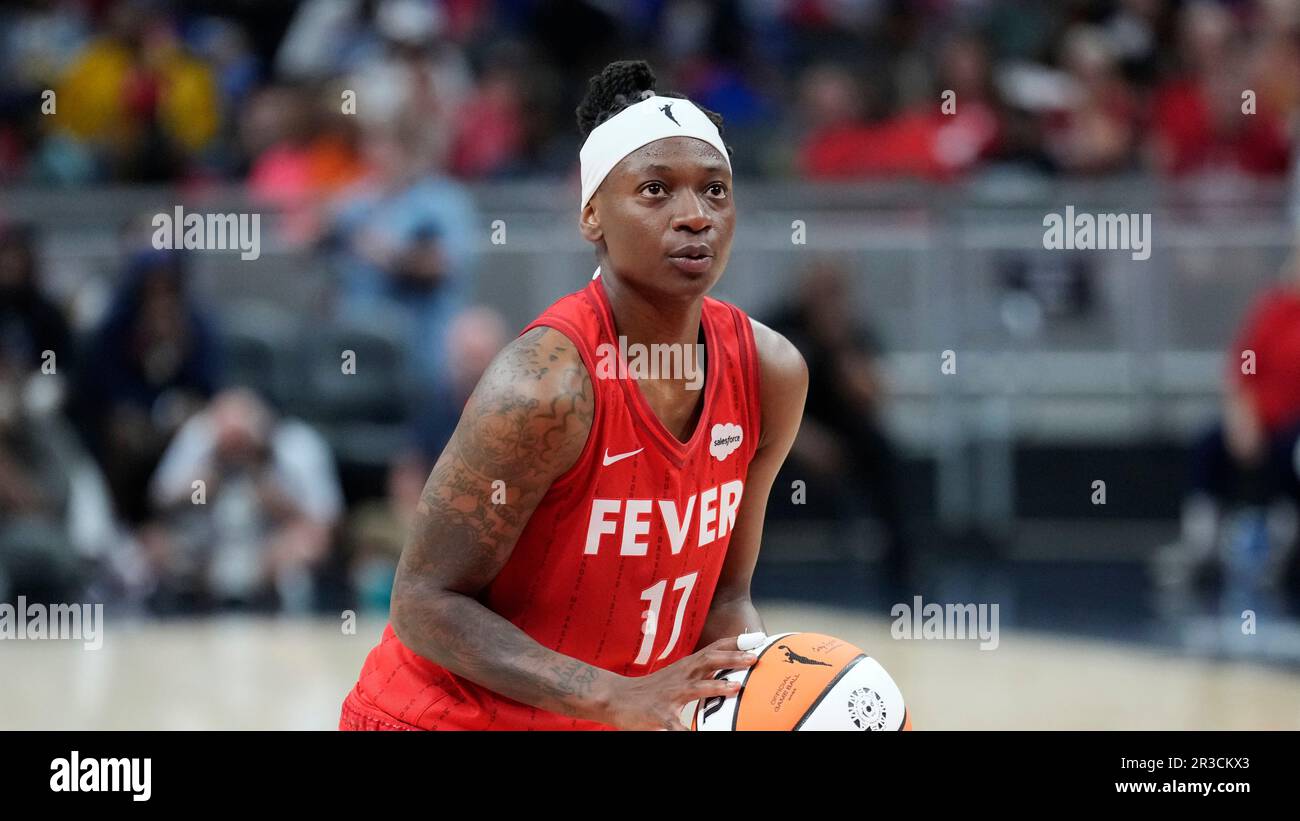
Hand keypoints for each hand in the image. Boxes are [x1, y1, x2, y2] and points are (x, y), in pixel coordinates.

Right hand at [601, 637, 757, 730]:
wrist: (616, 697)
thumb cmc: (652, 689)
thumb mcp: (677, 676)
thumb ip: (699, 674)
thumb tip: (726, 674)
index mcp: (686, 667)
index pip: (713, 649)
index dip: (735, 642)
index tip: (757, 638)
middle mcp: (681, 676)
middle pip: (709, 661)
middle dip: (732, 658)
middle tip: (754, 657)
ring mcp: (670, 695)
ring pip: (696, 688)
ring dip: (716, 687)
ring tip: (736, 687)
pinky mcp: (659, 714)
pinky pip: (674, 724)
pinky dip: (685, 729)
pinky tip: (696, 735)